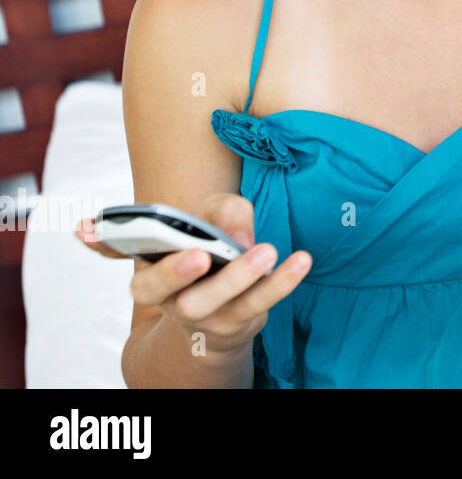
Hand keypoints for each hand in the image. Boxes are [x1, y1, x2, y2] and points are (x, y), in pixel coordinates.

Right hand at [75, 193, 311, 354]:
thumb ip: (222, 212)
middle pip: (160, 290)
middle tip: (200, 254)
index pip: (118, 253)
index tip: (88, 226)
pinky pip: (261, 303)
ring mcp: (204, 313)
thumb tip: (237, 231)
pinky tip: (301, 261)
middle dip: (175, 272)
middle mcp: (168, 296)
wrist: (221, 317)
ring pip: (216, 301)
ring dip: (240, 276)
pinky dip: (282, 283)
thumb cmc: (213, 255)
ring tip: (265, 251)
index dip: (100, 241)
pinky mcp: (239, 320)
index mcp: (149, 268)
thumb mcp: (212, 222)